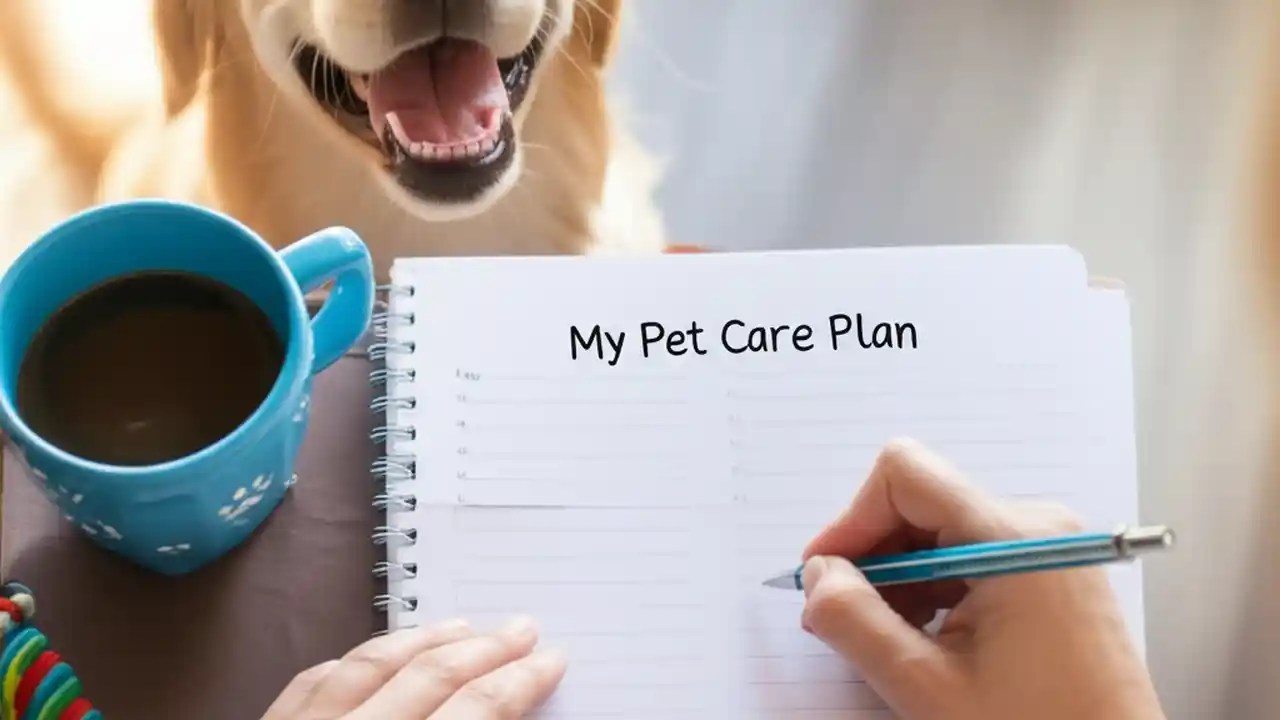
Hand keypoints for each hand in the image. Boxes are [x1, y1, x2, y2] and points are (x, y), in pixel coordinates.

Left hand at [262, 617, 565, 719]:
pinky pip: (312, 681)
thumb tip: (506, 713)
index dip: (521, 683)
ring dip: (423, 641)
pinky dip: (353, 660)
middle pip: (430, 677)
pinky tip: (375, 651)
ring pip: (371, 665)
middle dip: (485, 650)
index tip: (552, 660)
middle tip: (524, 628)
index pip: (475, 712)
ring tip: (463, 626)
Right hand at [800, 439, 1165, 719]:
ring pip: (941, 530)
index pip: (905, 474)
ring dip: (900, 577)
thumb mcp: (926, 685)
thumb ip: (855, 621)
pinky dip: (933, 587)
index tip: (825, 574)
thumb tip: (819, 575)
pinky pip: (971, 554)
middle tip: (842, 617)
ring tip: (886, 639)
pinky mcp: (1052, 573)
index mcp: (1013, 536)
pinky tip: (924, 639)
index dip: (852, 520)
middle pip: (921, 501)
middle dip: (872, 556)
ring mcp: (1050, 547)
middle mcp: (1037, 525)